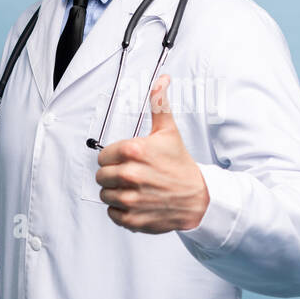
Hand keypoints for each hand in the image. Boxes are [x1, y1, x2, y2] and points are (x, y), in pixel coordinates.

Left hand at [95, 75, 208, 233]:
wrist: (198, 198)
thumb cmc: (180, 165)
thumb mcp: (169, 132)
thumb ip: (159, 104)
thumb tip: (161, 80)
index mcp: (134, 152)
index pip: (103, 156)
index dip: (114, 158)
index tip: (127, 161)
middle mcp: (130, 175)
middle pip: (102, 176)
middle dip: (114, 175)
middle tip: (132, 176)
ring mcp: (131, 199)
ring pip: (105, 195)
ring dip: (116, 193)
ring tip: (135, 190)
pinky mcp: (132, 218)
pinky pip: (112, 214)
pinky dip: (121, 211)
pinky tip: (136, 203)